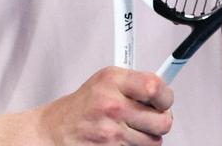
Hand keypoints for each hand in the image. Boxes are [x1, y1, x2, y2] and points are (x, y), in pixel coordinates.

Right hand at [35, 67, 173, 144]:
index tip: (163, 100)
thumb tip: (164, 90)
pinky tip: (120, 139)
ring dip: (145, 137)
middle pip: (163, 122)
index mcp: (112, 81)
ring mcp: (111, 132)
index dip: (166, 97)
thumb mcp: (106, 81)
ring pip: (154, 141)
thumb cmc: (84, 106)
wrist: (55, 130)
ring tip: (128, 128)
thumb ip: (135, 83)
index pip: (155, 87)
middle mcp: (112, 105)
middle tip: (150, 118)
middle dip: (160, 121)